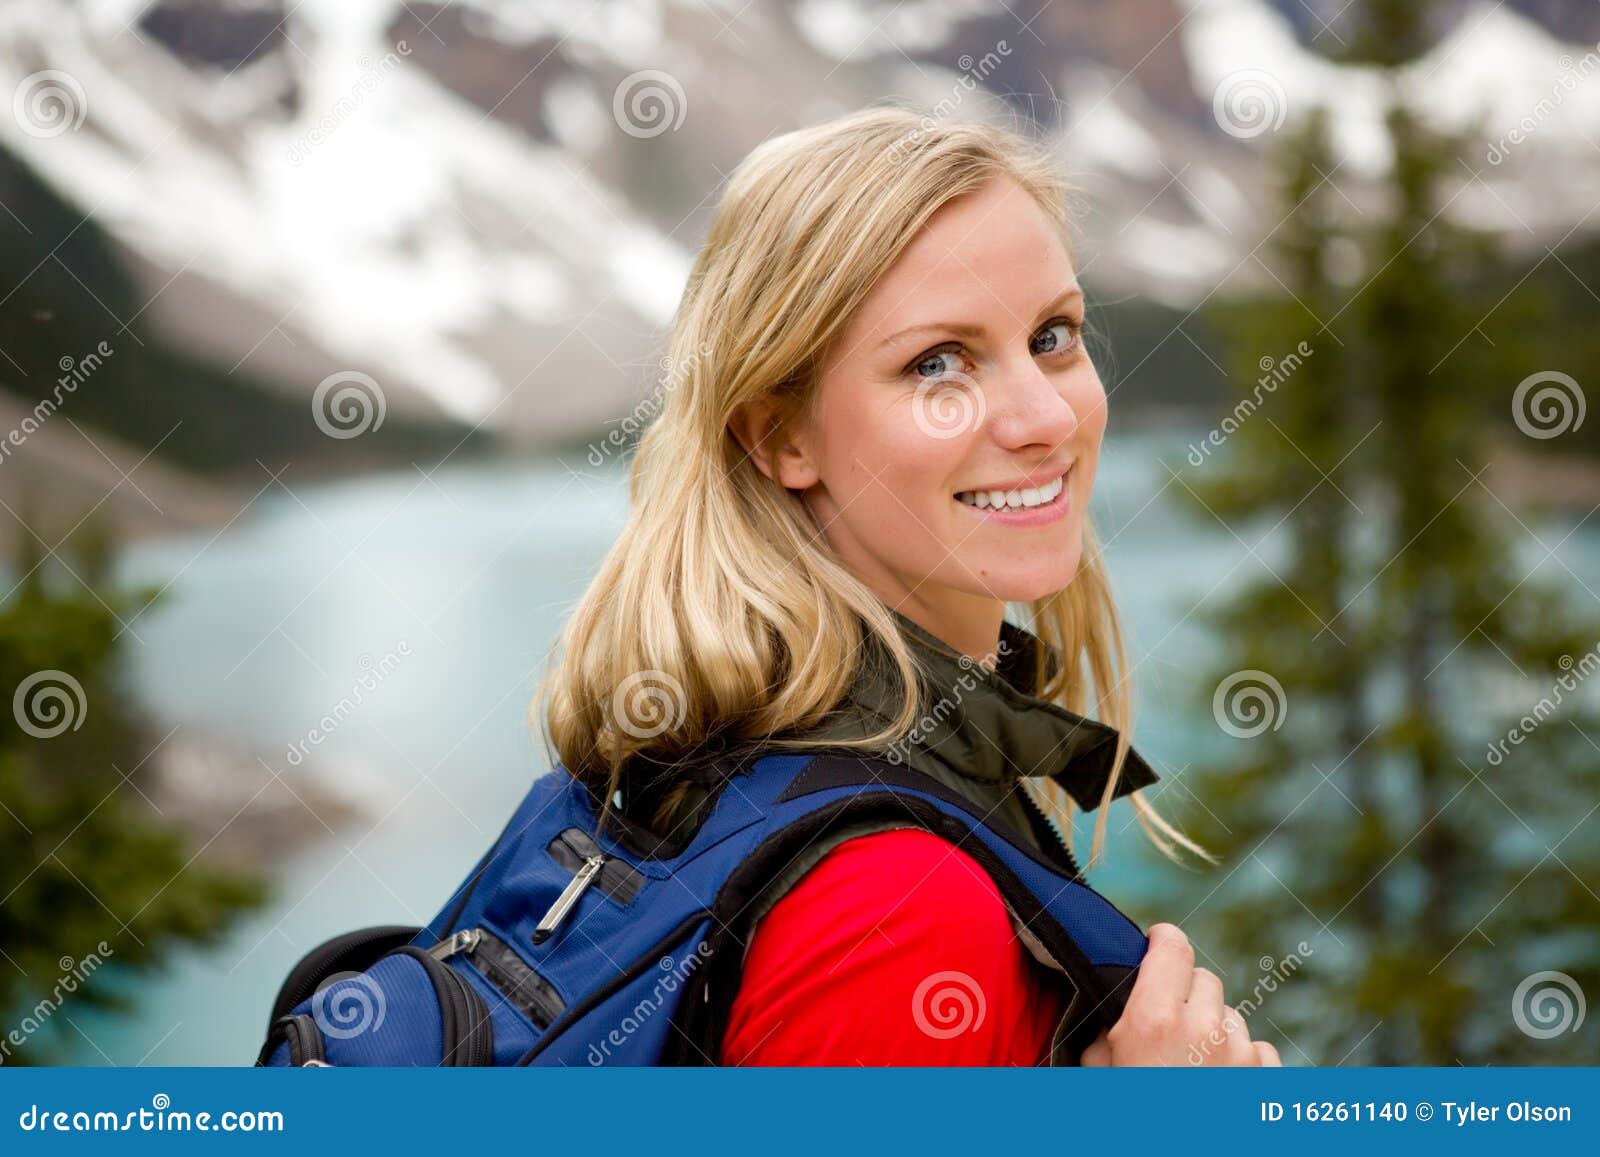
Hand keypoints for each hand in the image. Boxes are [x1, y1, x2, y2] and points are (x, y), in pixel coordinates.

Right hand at [1079, 922, 1282, 1066]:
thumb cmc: (1132, 1118)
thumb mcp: (1100, 1070)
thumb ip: (1109, 1030)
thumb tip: (1115, 1012)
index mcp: (1155, 1019)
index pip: (1172, 944)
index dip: (1163, 940)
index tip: (1157, 943)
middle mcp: (1202, 1028)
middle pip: (1204, 980)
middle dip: (1188, 996)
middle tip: (1171, 1028)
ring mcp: (1241, 1053)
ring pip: (1230, 1017)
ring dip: (1214, 1031)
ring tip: (1194, 1066)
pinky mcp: (1268, 1078)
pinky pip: (1258, 1048)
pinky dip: (1242, 1060)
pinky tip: (1222, 1081)